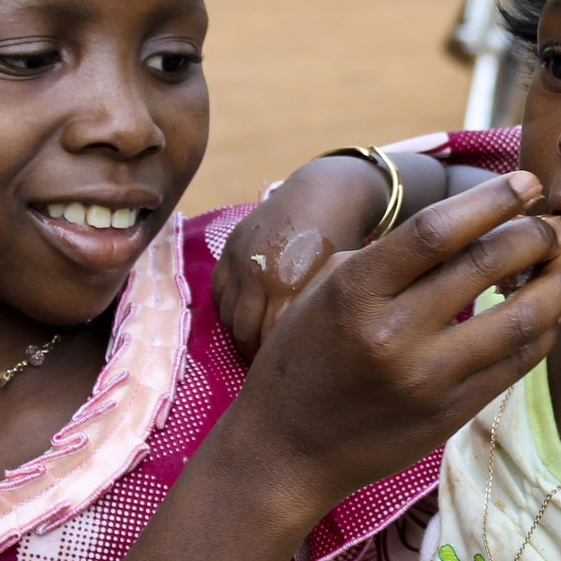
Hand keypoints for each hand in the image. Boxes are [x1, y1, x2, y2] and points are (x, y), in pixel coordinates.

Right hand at [215, 156, 389, 356]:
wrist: (326, 194)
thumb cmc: (343, 243)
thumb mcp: (336, 284)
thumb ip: (314, 316)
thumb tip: (298, 353)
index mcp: (291, 287)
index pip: (269, 342)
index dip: (276, 358)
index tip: (285, 366)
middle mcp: (260, 276)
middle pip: (243, 333)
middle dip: (254, 351)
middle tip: (266, 359)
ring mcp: (242, 259)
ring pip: (226, 315)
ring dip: (239, 330)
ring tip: (256, 338)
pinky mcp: (231, 246)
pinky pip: (218, 289)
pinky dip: (228, 305)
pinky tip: (246, 311)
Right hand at [229, 172, 560, 509]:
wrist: (287, 449)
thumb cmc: (303, 356)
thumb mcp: (326, 290)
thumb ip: (390, 257)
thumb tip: (469, 220)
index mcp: (355, 291)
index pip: (438, 229)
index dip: (492, 199)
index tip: (526, 183)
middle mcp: (392, 334)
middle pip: (487, 265)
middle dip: (534, 234)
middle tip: (550, 222)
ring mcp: (426, 380)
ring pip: (520, 320)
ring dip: (555, 285)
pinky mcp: (451, 414)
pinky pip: (516, 364)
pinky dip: (542, 331)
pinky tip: (547, 313)